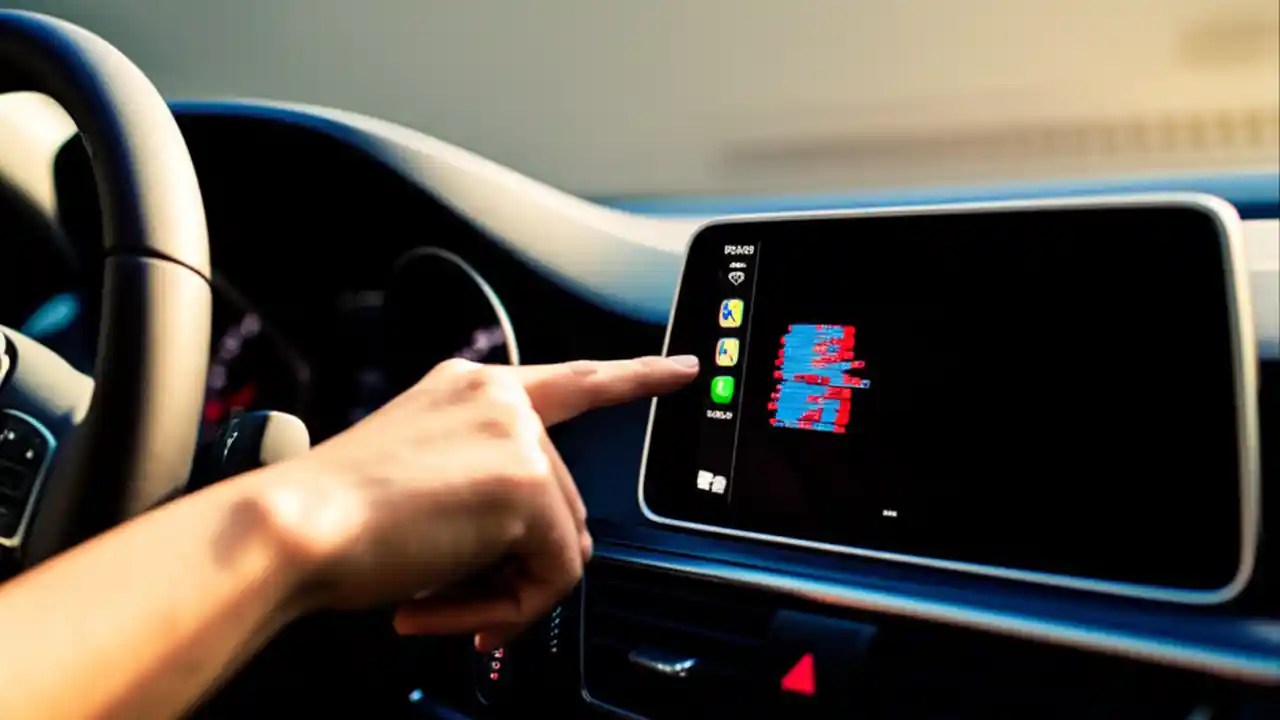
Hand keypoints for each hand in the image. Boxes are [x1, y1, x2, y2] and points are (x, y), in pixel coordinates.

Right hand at [259, 355, 697, 649]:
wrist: (291, 527)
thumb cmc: (333, 514)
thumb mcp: (422, 482)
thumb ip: (487, 493)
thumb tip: (543, 551)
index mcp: (471, 391)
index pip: (573, 380)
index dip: (635, 376)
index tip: (683, 369)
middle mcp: (500, 400)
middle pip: (561, 503)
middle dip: (516, 563)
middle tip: (451, 597)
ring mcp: (517, 438)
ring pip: (561, 543)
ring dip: (506, 590)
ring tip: (435, 601)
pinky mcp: (526, 484)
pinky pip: (554, 573)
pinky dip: (506, 608)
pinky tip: (442, 608)